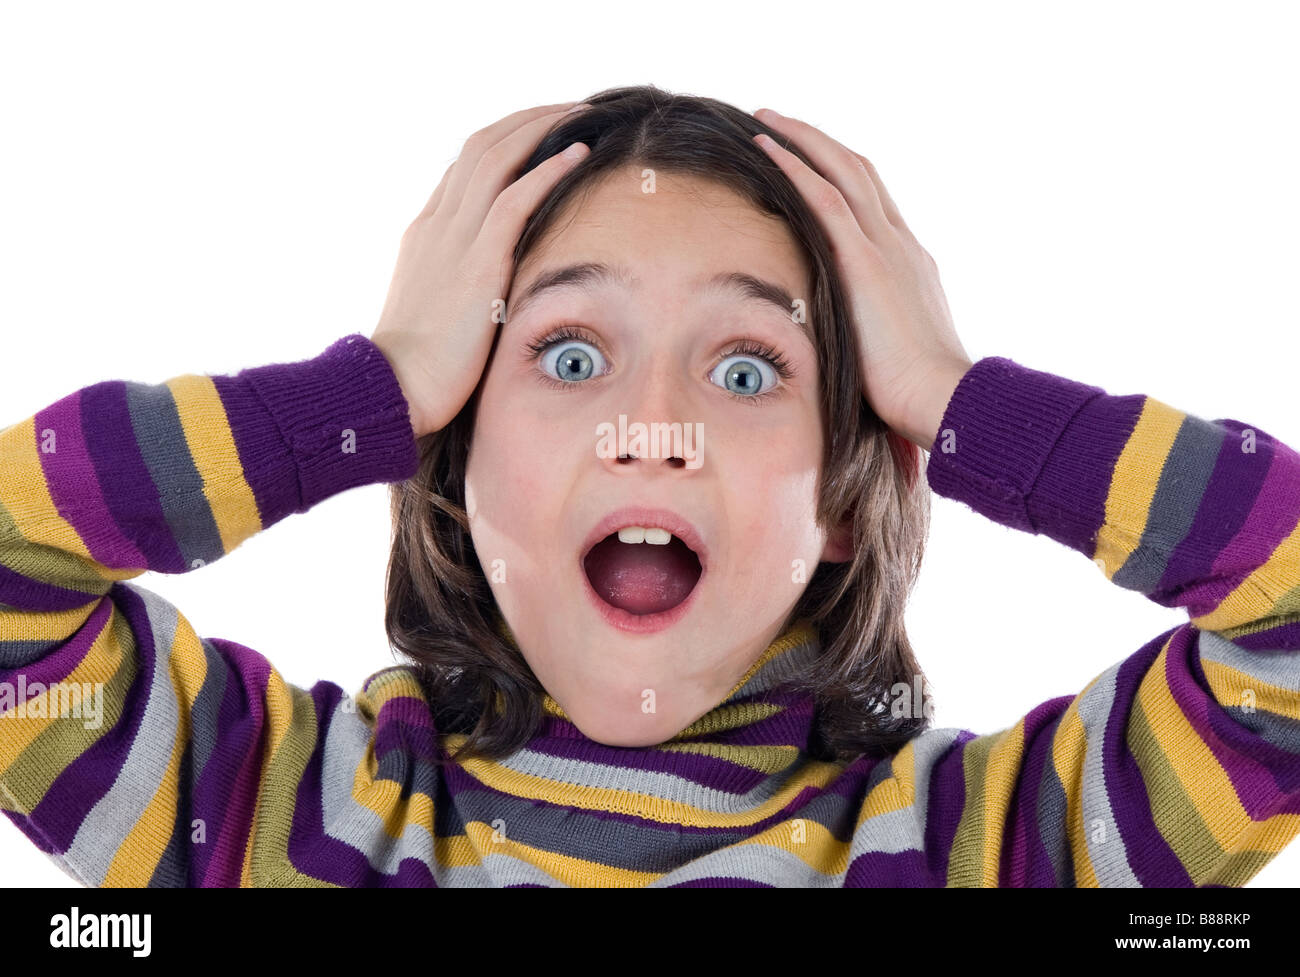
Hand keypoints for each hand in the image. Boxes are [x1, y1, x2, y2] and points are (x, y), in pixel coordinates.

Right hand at [371, 102, 590, 437]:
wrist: (393, 390)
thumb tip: (492, 292)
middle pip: (482, 147)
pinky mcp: (477, 264)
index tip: (539, 131)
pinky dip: (548, 170)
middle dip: (527, 121)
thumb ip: (460, 288)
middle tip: (569, 109)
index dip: (504, 141)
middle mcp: (437, 225)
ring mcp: (454, 240)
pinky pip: (515, 200)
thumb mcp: (436, 315)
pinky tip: (577, 155)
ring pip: (498, 159)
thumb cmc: (416, 368)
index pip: (465, 168)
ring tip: (581, 116)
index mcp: (425, 234)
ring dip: (543, 130)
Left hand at [752, 109, 972, 450]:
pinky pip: (825, 199)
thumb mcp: (895, 356)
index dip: (842, 176)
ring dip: (802, 139)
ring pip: (842, 171)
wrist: (944, 399)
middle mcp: (900, 245)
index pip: (874, 205)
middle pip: (860, 173)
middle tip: (781, 124)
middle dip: (820, 143)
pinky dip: (796, 167)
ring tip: (764, 120)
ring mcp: (885, 249)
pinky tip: (767, 149)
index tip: (813, 161)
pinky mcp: (865, 263)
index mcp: (909, 265)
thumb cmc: (920, 395)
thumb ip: (873, 340)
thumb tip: (853, 360)